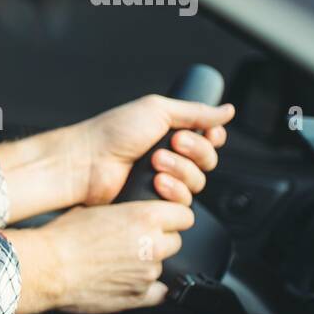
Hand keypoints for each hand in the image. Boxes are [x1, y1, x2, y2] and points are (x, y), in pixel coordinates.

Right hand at [6, 200, 194, 313]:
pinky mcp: (138, 297)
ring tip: (117, 263)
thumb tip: (124, 215)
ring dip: (146, 264)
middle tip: (132, 243)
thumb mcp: (93, 209)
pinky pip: (158, 294)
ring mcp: (148, 273)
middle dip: (158, 241)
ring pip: (162, 266)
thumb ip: (121, 213)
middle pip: (175, 242)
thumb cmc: (62, 237)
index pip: (184, 216)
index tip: (164, 222)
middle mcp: (153, 245)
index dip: (172, 218)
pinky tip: (127, 283)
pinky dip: (147, 289)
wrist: (47, 267)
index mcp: (145, 217)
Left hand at [76, 95, 234, 206]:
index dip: (212, 138)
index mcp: (169, 134)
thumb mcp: (156, 110)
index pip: (208, 139)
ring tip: (156, 163)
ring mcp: (161, 181)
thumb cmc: (112, 133)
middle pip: (208, 161)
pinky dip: (174, 191)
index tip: (208, 133)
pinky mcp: (154, 202)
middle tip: (174, 143)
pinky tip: (157, 183)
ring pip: (197, 182)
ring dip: (182, 170)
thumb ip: (195, 112)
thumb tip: (227, 110)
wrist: (85, 161)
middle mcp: (168, 157)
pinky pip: (182, 203)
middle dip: (196, 152)